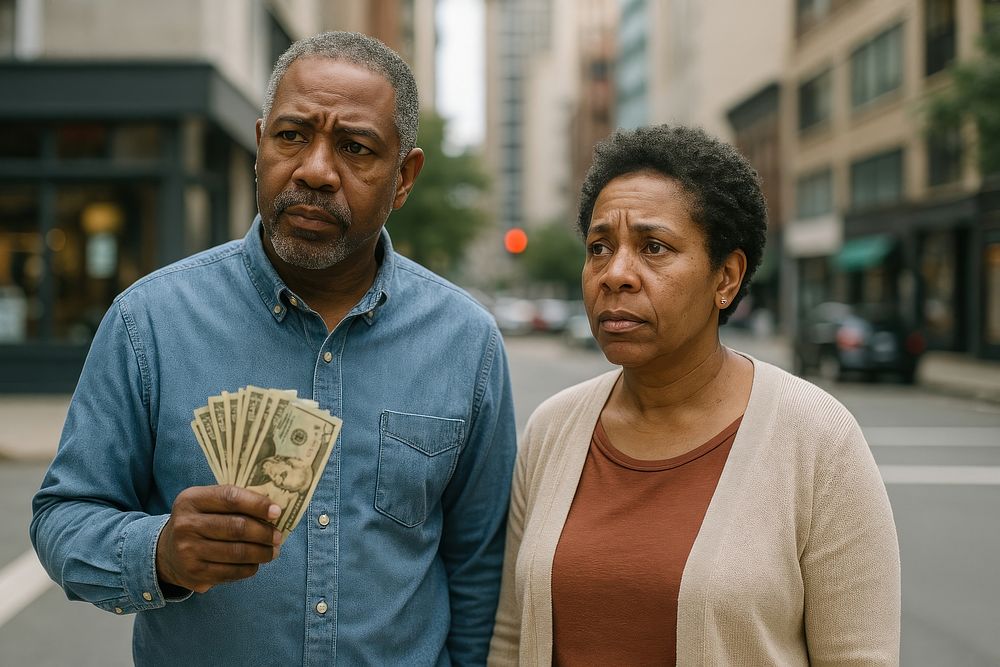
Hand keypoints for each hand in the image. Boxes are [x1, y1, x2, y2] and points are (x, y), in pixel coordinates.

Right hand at [156, 485, 282, 593]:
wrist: (166, 552)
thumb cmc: (200, 522)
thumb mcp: (207, 503)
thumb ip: (235, 501)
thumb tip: (274, 510)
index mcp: (191, 499)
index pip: (230, 497)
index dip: (257, 504)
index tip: (277, 512)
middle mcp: (186, 524)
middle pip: (236, 527)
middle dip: (264, 533)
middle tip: (278, 536)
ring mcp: (188, 550)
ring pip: (237, 552)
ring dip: (262, 552)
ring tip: (273, 551)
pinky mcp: (194, 573)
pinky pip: (231, 571)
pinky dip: (250, 568)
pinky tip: (256, 563)